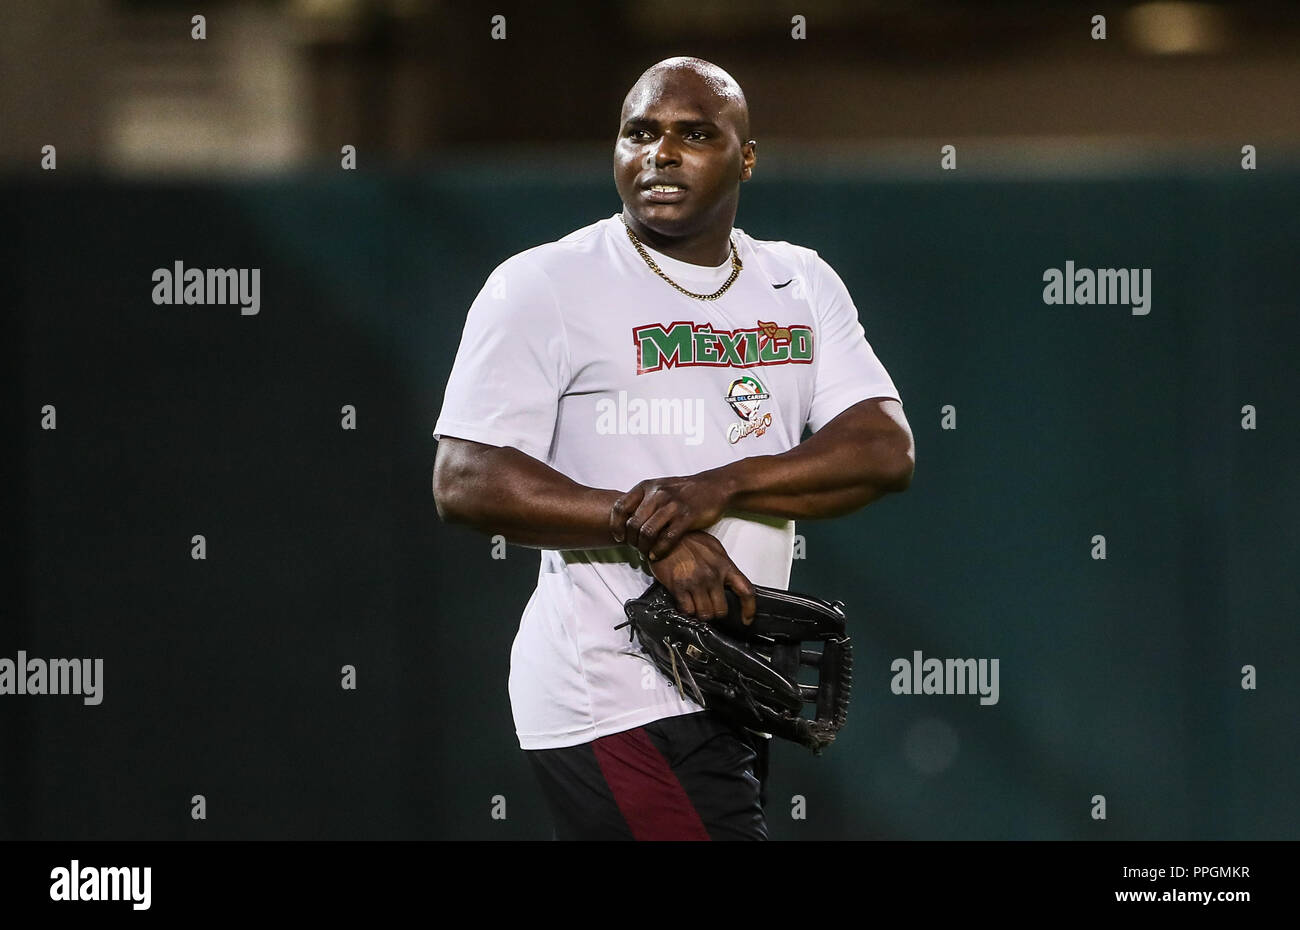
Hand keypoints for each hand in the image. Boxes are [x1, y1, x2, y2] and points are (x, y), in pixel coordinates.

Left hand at [610, 469, 735, 561]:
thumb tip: (623, 521)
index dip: (616, 525)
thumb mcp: (659, 488)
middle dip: (632, 541)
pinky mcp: (687, 517)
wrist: (714, 487)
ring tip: (646, 553)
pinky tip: (657, 555)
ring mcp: (672, 505)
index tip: (620, 537)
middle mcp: (657, 494)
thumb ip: (642, 501)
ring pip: (647, 532)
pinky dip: (659, 551)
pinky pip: (667, 539)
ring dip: (644, 547)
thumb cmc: (683, 491)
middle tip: (636, 548)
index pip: (620, 507)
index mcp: (646, 486)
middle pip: (633, 524)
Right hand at [646, 530, 755, 624]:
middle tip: (709, 607)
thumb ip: (723, 565)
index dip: (749, 609)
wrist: (664, 535)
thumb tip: (728, 581)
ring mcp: (696, 582)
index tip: (746, 619)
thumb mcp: (713, 547)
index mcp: (724, 565)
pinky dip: (686, 610)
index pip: (745, 591)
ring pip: (705, 614)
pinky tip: (683, 602)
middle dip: (715, 612)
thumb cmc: (688, 539)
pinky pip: (687, 610)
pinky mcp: (678, 587)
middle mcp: (712, 575)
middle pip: (721, 610)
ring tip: (695, 604)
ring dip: (700, 613)